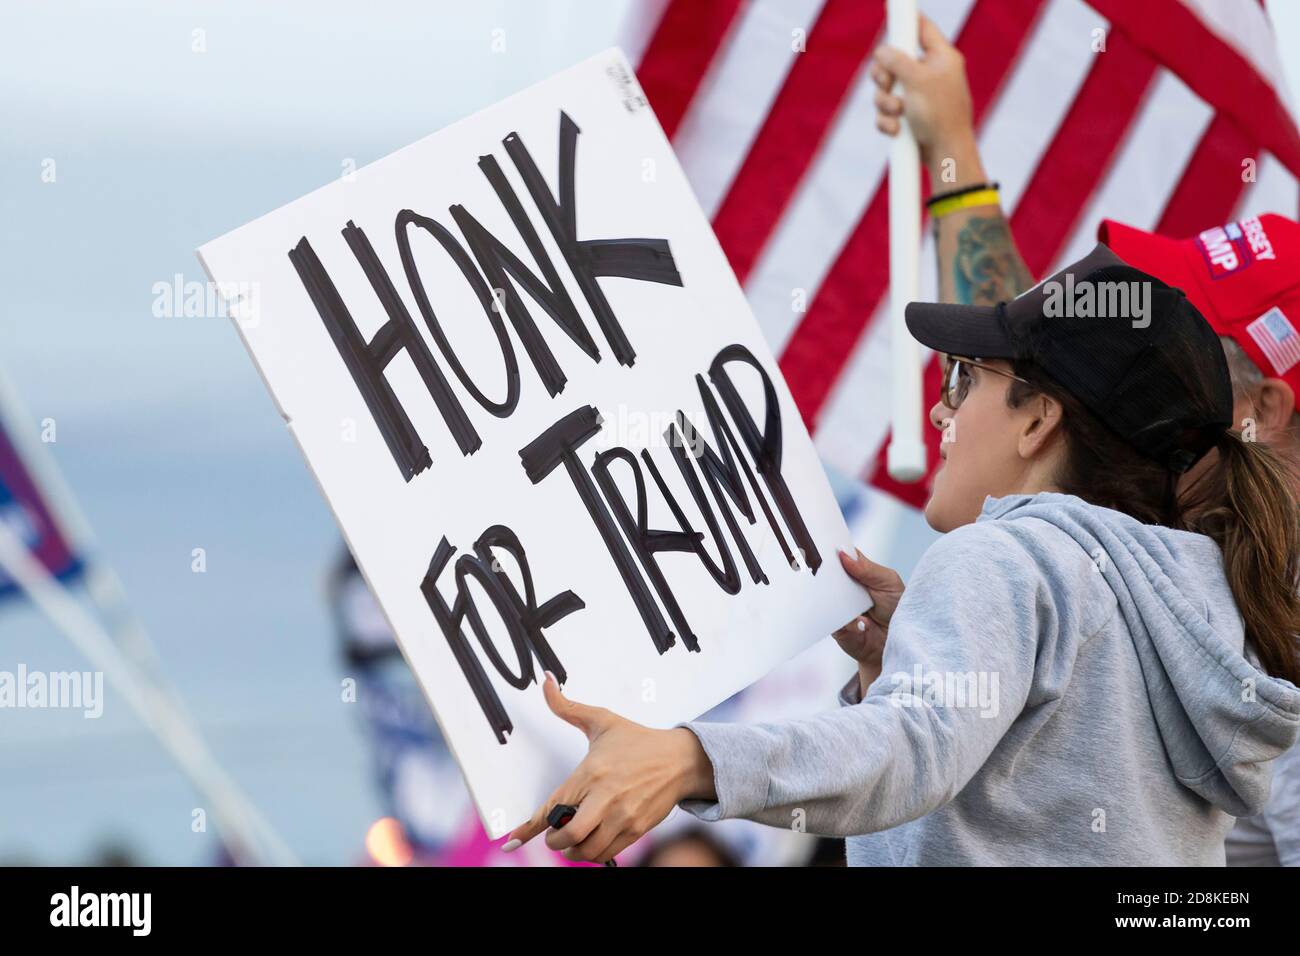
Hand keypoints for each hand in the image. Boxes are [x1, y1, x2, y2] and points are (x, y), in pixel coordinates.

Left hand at [501, 672, 715, 864]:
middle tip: (553, 836)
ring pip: (588, 850)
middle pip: (569, 836)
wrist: (681, 759)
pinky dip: (594, 852)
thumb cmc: (639, 741)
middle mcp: (606, 797)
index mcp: (591, 771)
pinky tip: (592, 840)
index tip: (511, 841)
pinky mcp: (637, 829)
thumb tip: (545, 681)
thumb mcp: (602, 721)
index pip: (553, 806)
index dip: (528, 829)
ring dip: (574, 851)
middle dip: (554, 841)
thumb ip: (567, 707)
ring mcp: (623, 816)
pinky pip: (608, 853)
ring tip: (573, 840)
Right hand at [833, 549, 904, 690]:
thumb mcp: (888, 582)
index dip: (830, 549)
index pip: (839, 556)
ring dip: (834, 597)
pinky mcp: (836, 627)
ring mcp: (837, 607)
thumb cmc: (897, 609)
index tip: (823, 543)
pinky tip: (862, 623)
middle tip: (825, 567)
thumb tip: (842, 554)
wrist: (898, 643)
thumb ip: (867, 568)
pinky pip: (833, 620)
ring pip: (824, 596)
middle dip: (824, 571)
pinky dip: (848, 621)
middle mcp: (843, 588)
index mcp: (856, 572)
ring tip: (852, 600)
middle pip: (825, 574)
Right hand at [870, 14, 980, 179]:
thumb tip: (881, 51)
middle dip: (883, 74)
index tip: (893, 7)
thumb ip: (897, 60)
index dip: (906, 18)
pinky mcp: (908, 118)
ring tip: (897, 113)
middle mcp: (930, 74)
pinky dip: (887, 121)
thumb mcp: (917, 81)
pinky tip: (896, 130)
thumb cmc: (940, 116)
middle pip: (894, 60)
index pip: (922, 28)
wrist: (945, 155)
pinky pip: (886, 112)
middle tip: (886, 82)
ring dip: (884, 102)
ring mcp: (917, 97)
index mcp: (941, 58)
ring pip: (886, 89)